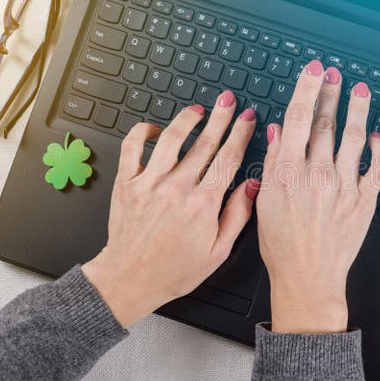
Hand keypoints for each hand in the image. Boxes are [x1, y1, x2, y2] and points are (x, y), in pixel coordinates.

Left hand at [82, 92, 259, 327]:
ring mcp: (149, 183)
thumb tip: (253, 186)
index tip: (248, 119)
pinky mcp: (126, 184)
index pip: (228, 158)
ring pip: (170, 138)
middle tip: (229, 101)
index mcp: (203, 205)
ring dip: (187, 119)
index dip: (241, 134)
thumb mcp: (218, 252)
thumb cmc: (174, 271)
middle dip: (221, 117)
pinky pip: (131, 148)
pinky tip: (154, 128)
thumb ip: (238, 215)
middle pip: (204, 142)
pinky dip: (141, 132)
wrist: (129, 279)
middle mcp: (177, 189)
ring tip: (198, 109)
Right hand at [257, 59, 379, 333]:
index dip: (307, 88)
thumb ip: (273, 161)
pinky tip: (376, 135)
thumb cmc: (283, 245)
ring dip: (357, 109)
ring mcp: (344, 186)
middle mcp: (317, 175)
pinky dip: (379, 147)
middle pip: (325, 122)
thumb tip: (278, 129)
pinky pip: (378, 166)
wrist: (308, 278)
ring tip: (359, 91)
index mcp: (288, 173)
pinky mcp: (364, 200)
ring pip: (354, 137)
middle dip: (329, 92)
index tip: (313, 70)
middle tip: (333, 73)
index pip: (298, 118)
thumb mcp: (265, 201)